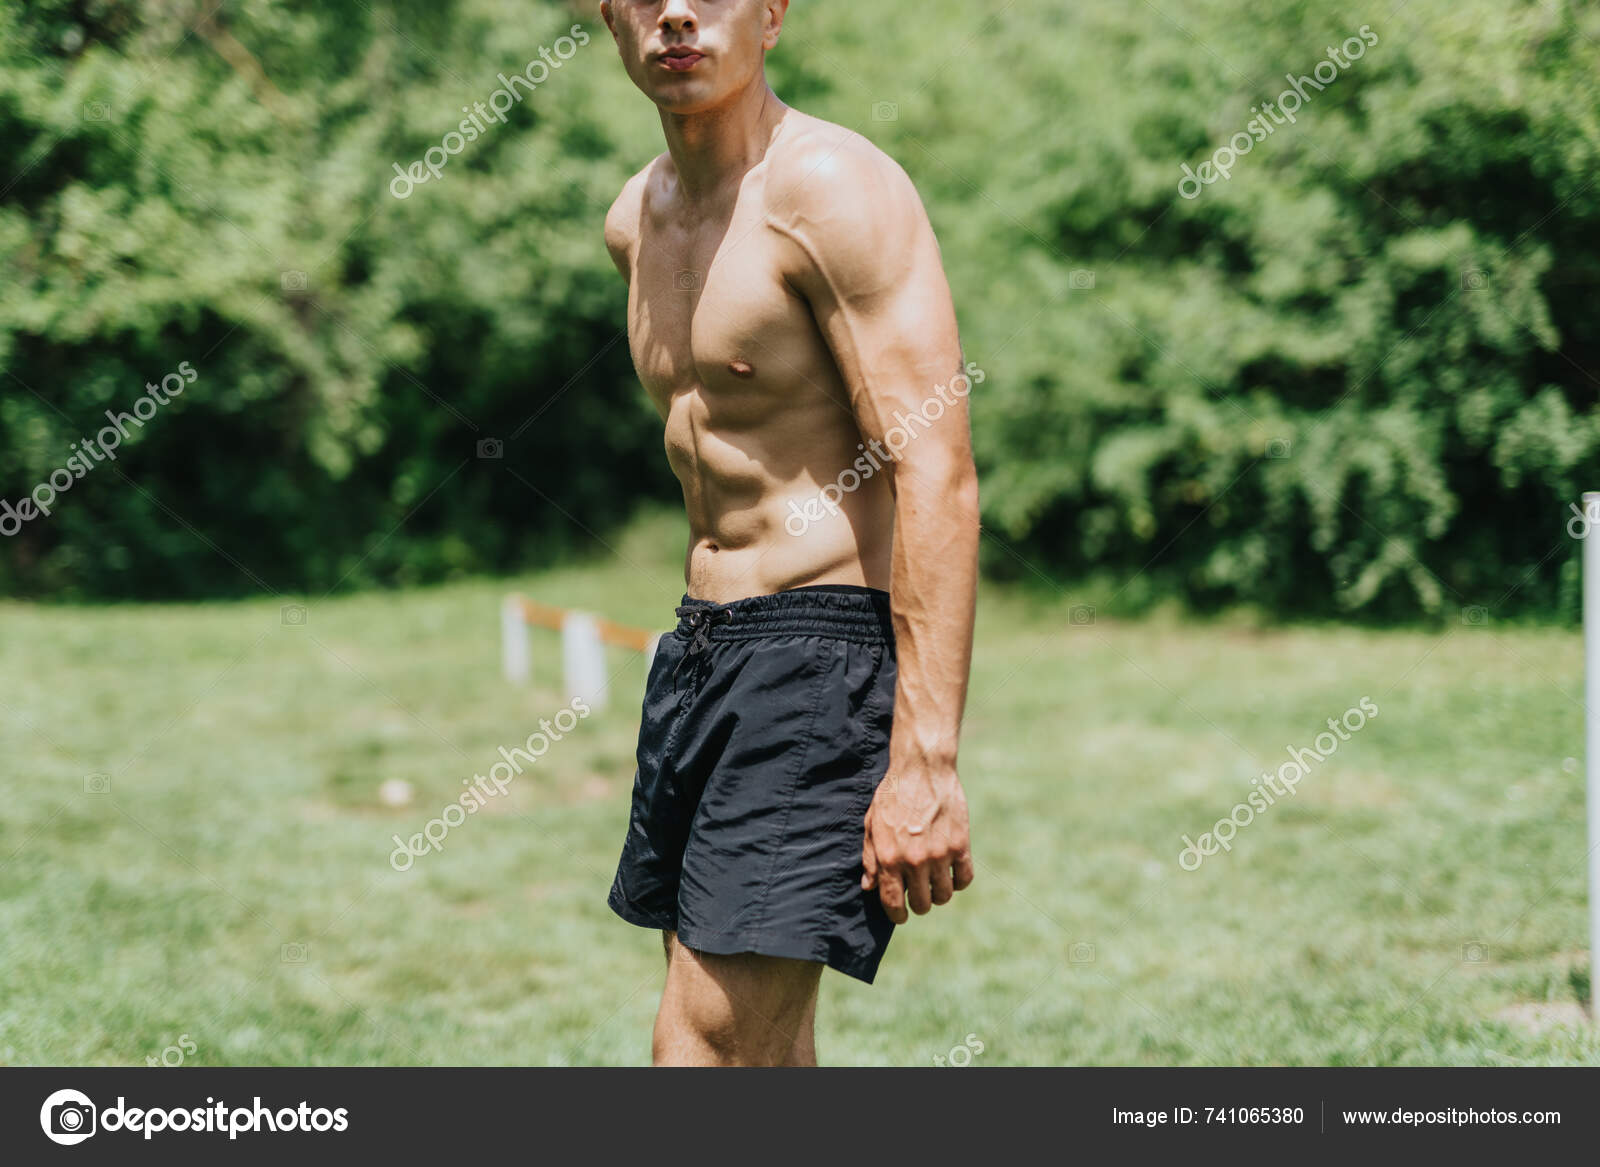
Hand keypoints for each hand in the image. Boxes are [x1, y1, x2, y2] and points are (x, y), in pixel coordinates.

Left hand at [861, 762, 973, 923]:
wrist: (922, 769)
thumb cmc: (893, 795)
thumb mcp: (872, 824)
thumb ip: (870, 858)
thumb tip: (868, 886)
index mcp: (889, 858)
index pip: (893, 903)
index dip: (896, 915)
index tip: (900, 915)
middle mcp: (915, 861)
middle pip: (921, 904)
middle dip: (918, 904)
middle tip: (918, 893)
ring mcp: (939, 854)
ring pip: (943, 896)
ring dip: (938, 894)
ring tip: (934, 882)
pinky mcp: (960, 845)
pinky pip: (964, 879)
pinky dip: (958, 881)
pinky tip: (951, 872)